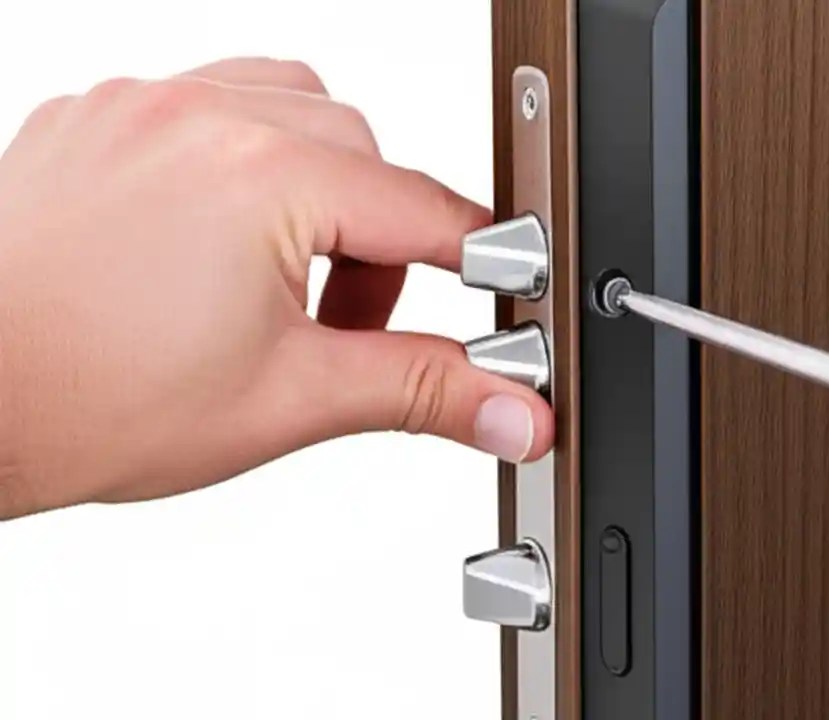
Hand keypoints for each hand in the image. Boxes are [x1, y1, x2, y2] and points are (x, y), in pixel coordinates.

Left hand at [0, 58, 553, 518]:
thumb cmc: (83, 400)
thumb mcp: (287, 401)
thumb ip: (419, 391)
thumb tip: (511, 411)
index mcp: (261, 178)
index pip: (420, 209)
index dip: (477, 259)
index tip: (499, 288)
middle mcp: (200, 117)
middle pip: (361, 153)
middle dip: (378, 240)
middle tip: (350, 324)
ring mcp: (140, 107)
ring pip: (290, 108)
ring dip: (317, 185)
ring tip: (282, 276)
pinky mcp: (95, 115)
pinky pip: (209, 103)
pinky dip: (243, 161)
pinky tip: (218, 241)